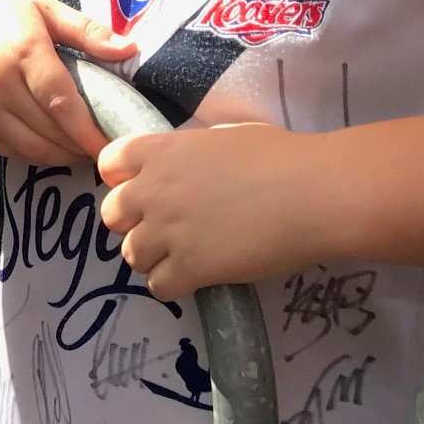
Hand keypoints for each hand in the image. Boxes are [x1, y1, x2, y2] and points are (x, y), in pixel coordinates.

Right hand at [0, 0, 133, 164]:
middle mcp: (1, 86)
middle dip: (81, 147)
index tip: (113, 146)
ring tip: (82, 151)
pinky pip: (11, 151)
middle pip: (49, 132)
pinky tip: (54, 149)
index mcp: (25, 54)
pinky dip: (37, 156)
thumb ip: (88, 31)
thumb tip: (129, 50)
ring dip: (62, 157)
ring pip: (30, 149)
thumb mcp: (46, 11)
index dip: (88, 131)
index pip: (62, 104)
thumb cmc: (2, 14)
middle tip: (106, 150)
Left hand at [97, 123, 318, 297]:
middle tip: (163, 229)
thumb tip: (188, 164)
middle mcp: (154, 190)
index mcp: (162, 151)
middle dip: (133, 223)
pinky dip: (172, 286)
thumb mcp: (224, 137)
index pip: (110, 163)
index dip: (123, 178)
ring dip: (152, 258)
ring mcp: (168, 230)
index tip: (144, 189)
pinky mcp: (190, 268)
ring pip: (131, 255)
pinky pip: (158, 286)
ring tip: (181, 258)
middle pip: (111, 214)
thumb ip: (191, 152)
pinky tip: (194, 279)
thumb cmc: (281, 157)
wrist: (313, 193)